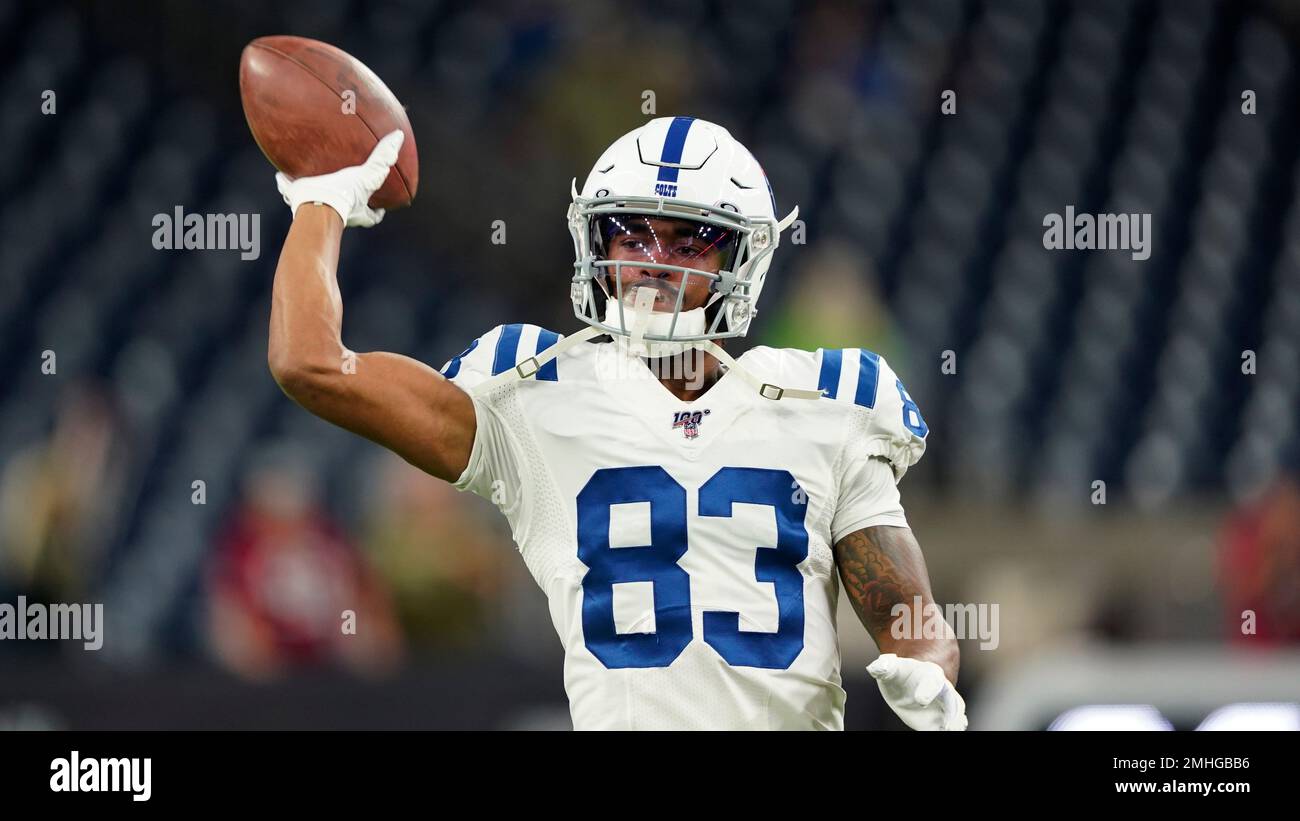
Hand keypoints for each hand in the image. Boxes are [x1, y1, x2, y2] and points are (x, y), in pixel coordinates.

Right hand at [275, 130, 403, 227]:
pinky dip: (283, 182)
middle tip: (341, 193)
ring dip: (308, 192)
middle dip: (341, 205)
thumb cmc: (343, 195)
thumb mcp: (368, 176)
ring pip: (312, 201)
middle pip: (340, 212)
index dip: (376, 212)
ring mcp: (313, 209)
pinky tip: (279, 172)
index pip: (371, 216)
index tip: (380, 208)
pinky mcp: (295, 199)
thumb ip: (383, 158)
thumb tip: (398, 136)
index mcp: (355, 211)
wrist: (314, 207)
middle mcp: (335, 214)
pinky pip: (287, 188)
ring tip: (304, 178)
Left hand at [868, 653, 966, 730]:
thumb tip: (875, 667)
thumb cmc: (899, 673)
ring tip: (949, 731)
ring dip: (955, 725)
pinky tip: (944, 733)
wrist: (905, 682)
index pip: (932, 681)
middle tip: (948, 726)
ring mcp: (944, 706)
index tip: (920, 701)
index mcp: (930, 674)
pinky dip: (949, 731)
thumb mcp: (890, 668)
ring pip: (955, 716)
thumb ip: (884, 667)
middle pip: (953, 701)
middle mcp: (943, 690)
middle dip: (953, 713)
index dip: (927, 691)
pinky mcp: (938, 721)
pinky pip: (947, 728)